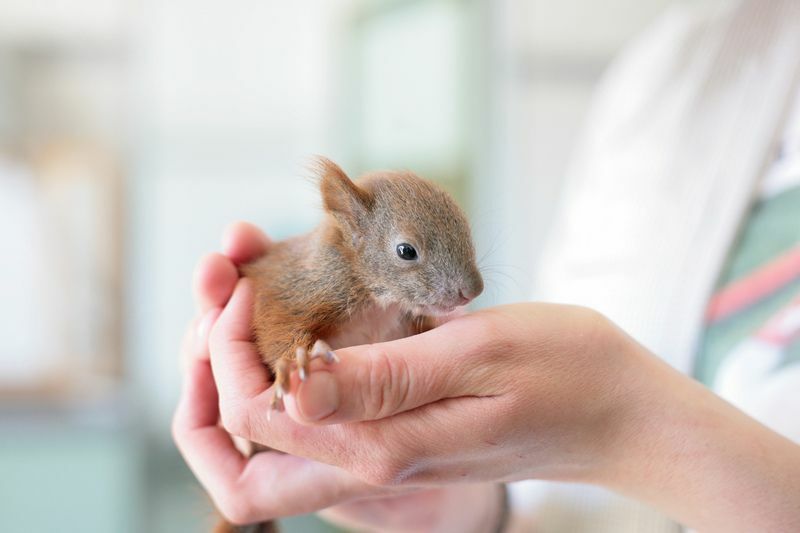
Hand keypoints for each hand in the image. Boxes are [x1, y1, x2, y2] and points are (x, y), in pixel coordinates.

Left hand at [213, 279, 799, 531]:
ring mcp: (379, 455)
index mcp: (381, 448)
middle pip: (240, 450)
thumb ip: (383, 381)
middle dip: (211, 373)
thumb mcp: (479, 356)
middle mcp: (368, 463)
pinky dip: (283, 367)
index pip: (254, 415)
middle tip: (223, 292)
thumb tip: (291, 390)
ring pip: (268, 439)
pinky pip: (311, 417)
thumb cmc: (564, 373)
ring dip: (240, 368)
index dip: (228, 350)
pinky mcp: (393, 437)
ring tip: (247, 291)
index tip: (246, 282)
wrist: (617, 412)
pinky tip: (296, 311)